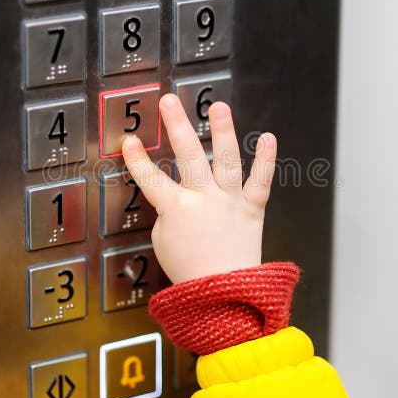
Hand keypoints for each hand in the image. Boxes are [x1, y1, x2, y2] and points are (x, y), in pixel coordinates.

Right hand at [121, 94, 276, 283]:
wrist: (224, 296)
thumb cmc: (191, 275)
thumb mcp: (164, 243)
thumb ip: (168, 214)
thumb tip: (178, 197)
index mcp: (176, 210)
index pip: (150, 180)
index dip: (137, 160)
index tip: (129, 140)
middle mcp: (203, 200)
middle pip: (187, 157)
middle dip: (176, 125)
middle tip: (168, 101)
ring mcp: (229, 202)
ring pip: (225, 161)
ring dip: (222, 131)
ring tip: (217, 106)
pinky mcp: (252, 209)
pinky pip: (261, 182)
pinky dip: (266, 160)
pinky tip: (269, 137)